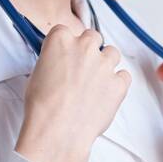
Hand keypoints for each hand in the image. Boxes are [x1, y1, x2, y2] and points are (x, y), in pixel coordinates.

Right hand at [16, 25, 131, 161]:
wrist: (57, 131)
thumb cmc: (42, 107)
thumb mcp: (38, 74)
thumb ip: (54, 60)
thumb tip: (62, 64)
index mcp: (60, 40)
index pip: (66, 30)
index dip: (67, 45)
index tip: (67, 55)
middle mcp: (85, 47)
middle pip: (93, 37)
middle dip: (89, 50)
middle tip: (83, 68)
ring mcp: (105, 64)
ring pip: (112, 53)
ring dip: (106, 64)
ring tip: (95, 83)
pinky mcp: (119, 82)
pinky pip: (124, 76)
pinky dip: (118, 83)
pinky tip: (106, 95)